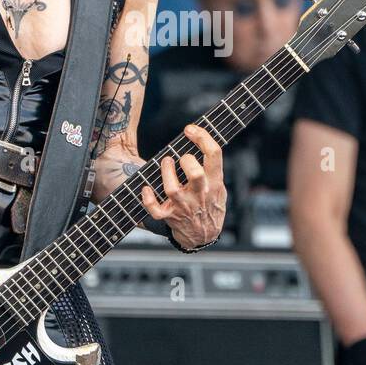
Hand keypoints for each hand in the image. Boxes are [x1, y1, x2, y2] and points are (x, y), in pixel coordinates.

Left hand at [140, 124, 225, 248]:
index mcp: (214, 183)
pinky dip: (148, 199)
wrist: (204, 235)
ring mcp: (183, 206)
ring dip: (166, 173)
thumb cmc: (210, 204)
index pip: (214, 155)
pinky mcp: (169, 216)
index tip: (190, 129)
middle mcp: (199, 194)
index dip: (202, 137)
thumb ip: (211, 167)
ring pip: (172, 189)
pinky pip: (155, 209)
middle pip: (195, 174)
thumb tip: (200, 139)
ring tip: (165, 163)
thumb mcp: (219, 186)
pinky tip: (146, 189)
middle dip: (186, 160)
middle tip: (181, 157)